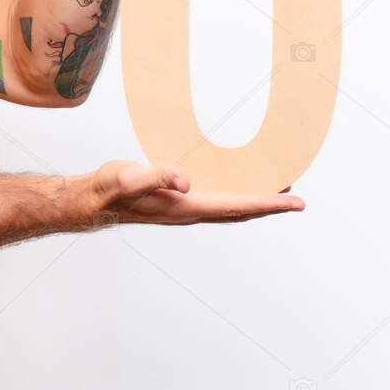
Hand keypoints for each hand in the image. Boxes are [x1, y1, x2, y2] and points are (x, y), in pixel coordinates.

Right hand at [86, 159, 304, 226]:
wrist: (91, 201)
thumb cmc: (109, 189)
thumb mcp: (130, 177)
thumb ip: (157, 177)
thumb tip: (185, 181)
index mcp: (186, 207)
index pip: (237, 206)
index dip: (269, 204)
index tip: (296, 202)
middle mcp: (190, 212)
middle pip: (241, 212)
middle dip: (270, 206)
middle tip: (298, 200)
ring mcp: (184, 210)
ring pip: (230, 209)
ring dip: (255, 203)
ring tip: (276, 191)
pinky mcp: (178, 203)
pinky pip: (217, 202)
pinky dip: (236, 196)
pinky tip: (236, 185)